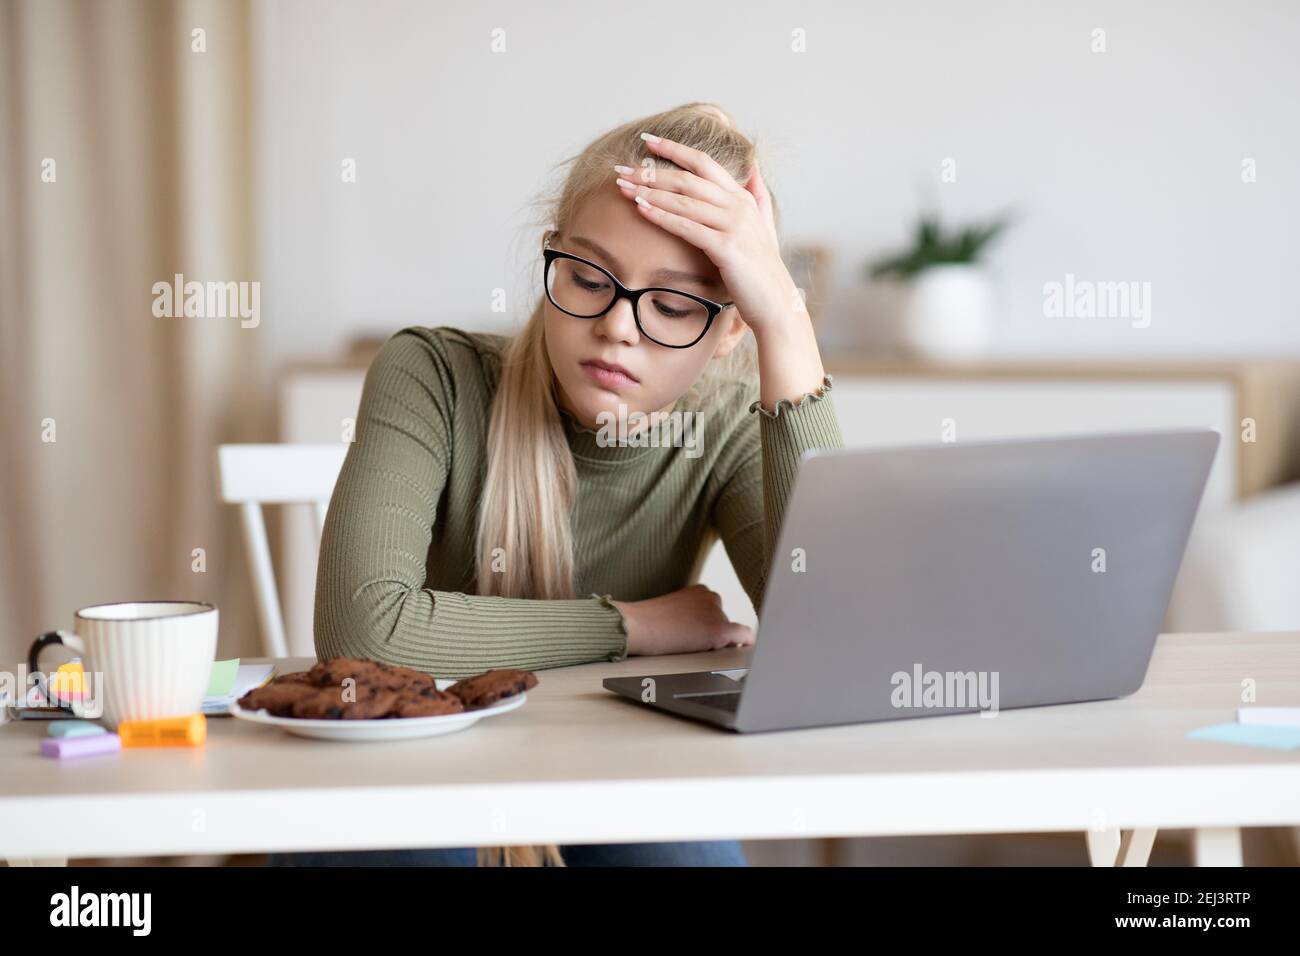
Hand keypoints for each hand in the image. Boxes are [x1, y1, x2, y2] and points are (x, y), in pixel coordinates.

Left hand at [614, 133, 804, 337]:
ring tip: (623, 187)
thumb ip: (758, 194)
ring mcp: (733, 225)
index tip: (646, 140)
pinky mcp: (726, 247)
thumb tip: (754, 167)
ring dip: (650, 191)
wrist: (776, 301)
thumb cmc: (763, 267)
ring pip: (684, 200)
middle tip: (621, 169)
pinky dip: (662, 216)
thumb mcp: (764, 224)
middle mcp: (738, 205)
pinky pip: (687, 227)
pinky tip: (640, 209)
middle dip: (650, 171)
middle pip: (687, 178)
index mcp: (742, 196)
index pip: (703, 162)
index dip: (674, 149)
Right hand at [614, 584, 754, 656]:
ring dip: (719, 644)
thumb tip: (699, 632)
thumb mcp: (671, 612)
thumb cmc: (646, 623)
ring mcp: (717, 613)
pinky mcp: (720, 629)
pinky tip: (741, 652)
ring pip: (729, 635)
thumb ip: (689, 616)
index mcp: (700, 591)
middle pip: (724, 623)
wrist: (637, 625)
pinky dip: (745, 644)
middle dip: (715, 636)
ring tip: (693, 650)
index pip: (716, 613)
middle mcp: (712, 597)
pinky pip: (744, 636)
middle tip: (693, 646)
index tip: (700, 637)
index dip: (710, 627)